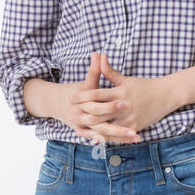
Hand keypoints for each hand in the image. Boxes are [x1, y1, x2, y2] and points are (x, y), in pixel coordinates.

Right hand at [23, 53, 137, 142]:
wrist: (58, 104)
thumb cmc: (77, 91)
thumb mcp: (87, 82)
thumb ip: (95, 69)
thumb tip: (98, 53)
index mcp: (83, 103)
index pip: (97, 104)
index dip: (111, 104)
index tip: (125, 102)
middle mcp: (83, 117)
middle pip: (101, 124)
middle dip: (118, 127)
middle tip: (134, 128)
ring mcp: (85, 127)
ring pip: (103, 134)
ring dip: (120, 136)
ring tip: (136, 136)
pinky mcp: (88, 134)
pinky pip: (104, 139)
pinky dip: (116, 140)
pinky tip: (129, 141)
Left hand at [74, 53, 182, 140]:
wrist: (166, 95)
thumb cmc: (145, 86)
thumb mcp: (126, 79)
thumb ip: (110, 71)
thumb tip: (100, 56)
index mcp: (120, 92)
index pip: (96, 94)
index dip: (82, 97)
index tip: (70, 98)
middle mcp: (123, 106)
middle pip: (98, 112)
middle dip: (83, 116)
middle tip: (70, 117)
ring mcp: (129, 118)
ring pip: (106, 126)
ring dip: (91, 130)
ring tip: (79, 130)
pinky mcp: (134, 127)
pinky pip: (117, 135)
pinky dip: (105, 137)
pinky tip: (95, 138)